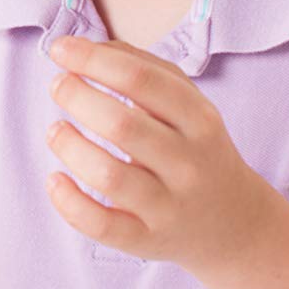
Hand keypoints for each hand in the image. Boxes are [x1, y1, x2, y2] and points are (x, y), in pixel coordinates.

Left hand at [42, 34, 288, 268]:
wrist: (233, 223)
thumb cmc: (197, 150)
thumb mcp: (189, 105)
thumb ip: (145, 68)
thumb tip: (90, 48)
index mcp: (199, 120)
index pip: (141, 80)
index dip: (93, 60)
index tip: (60, 49)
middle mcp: (187, 164)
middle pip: (122, 125)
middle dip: (77, 97)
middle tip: (58, 86)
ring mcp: (168, 206)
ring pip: (109, 176)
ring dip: (69, 146)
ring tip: (55, 129)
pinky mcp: (146, 240)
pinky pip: (101, 225)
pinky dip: (69, 202)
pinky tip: (54, 179)